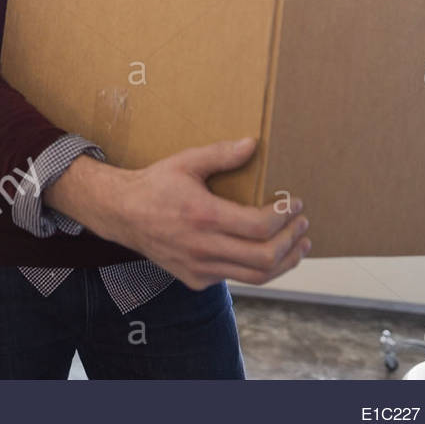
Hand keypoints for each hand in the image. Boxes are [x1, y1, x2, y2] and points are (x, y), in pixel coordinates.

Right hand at [79, 138, 310, 289]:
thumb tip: (253, 144)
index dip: (284, 216)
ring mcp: (199, 267)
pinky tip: (264, 253)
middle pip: (265, 257)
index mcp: (203, 216)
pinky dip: (257, 268)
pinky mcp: (196, 279)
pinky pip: (236, 279)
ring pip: (256, 276)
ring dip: (284, 262)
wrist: (121, 213)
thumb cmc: (154, 186)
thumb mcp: (185, 162)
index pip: (259, 226)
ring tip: (298, 246)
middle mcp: (203, 247)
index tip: (295, 203)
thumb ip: (220, 154)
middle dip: (292, 241)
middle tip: (303, 225)